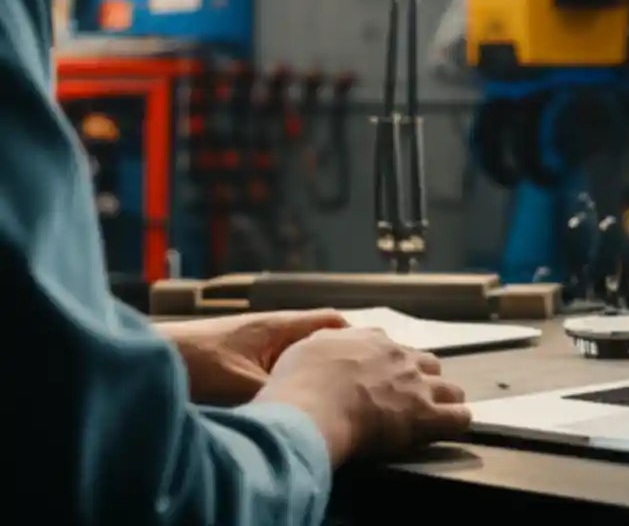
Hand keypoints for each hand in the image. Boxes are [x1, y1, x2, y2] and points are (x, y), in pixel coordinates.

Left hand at [158, 310, 347, 405]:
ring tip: (337, 390)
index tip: (375, 360)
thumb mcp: (242, 385)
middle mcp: (272, 329)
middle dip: (343, 355)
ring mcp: (257, 342)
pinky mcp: (242, 358)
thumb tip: (311, 410)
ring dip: (318, 366)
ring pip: (302, 350)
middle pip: (322, 335)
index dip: (358, 338)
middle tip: (364, 379)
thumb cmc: (193, 362)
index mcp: (280, 326)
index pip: (333, 321)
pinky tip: (296, 397)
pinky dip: (296, 376)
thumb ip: (279, 393)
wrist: (150, 357)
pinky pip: (283, 363)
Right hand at [253, 327, 470, 465]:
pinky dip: (457, 424)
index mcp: (372, 340)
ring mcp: (417, 386)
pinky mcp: (426, 415)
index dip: (388, 365)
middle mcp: (400, 357)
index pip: (392, 348)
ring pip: (450, 389)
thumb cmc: (299, 383)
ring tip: (436, 417)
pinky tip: (449, 431)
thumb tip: (329, 349)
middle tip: (408, 400)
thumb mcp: (306, 347)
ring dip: (444, 402)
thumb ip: (325, 344)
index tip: (379, 380)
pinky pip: (460, 417)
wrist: (311, 408)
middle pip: (427, 364)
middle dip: (423, 380)